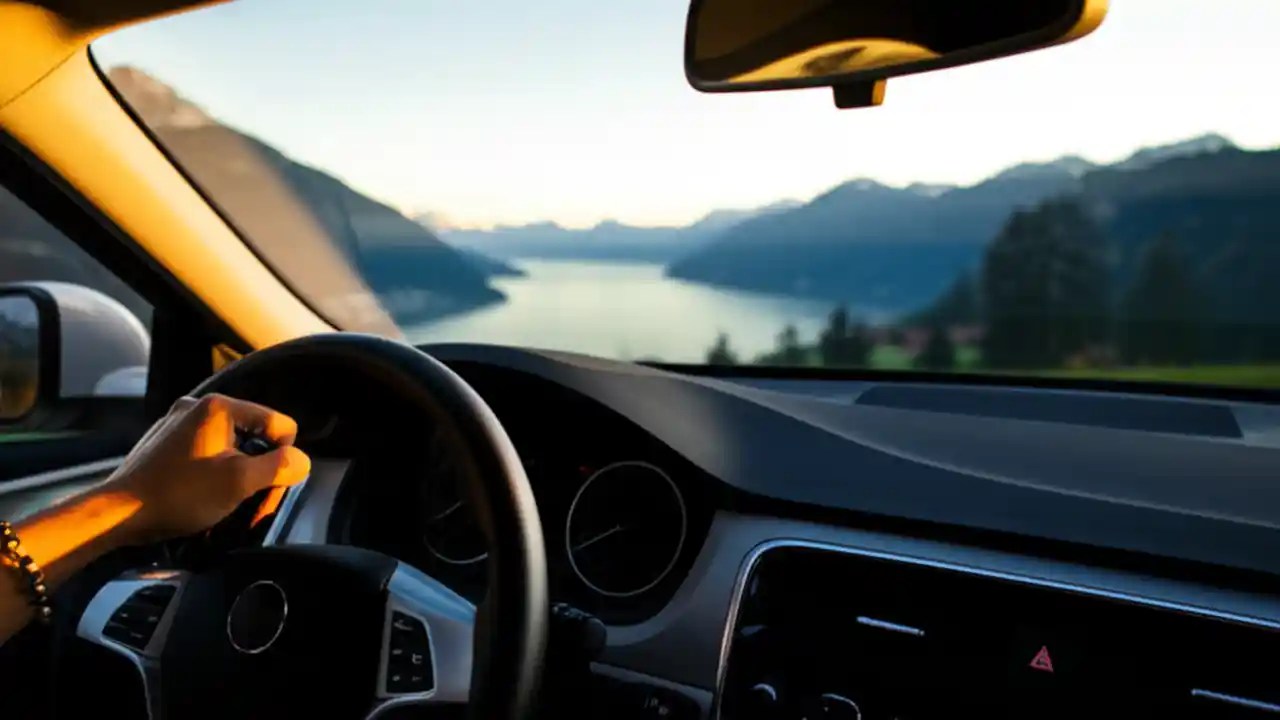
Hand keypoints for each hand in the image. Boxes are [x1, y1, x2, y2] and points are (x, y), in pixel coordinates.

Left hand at [104, 393, 310, 544]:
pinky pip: (205, 449)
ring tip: (221, 497)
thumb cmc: (181, 494)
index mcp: (220, 406)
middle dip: (258, 465)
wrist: (118, 513)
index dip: (283, 456)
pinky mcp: (163, 441)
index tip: (265, 486)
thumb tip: (302, 461)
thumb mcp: (240, 482)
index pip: (280, 424)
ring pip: (230, 443)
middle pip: (255, 433)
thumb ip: (280, 467)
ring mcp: (177, 421)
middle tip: (246, 497)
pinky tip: (199, 492)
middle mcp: (198, 405)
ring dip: (235, 469)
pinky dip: (212, 469)